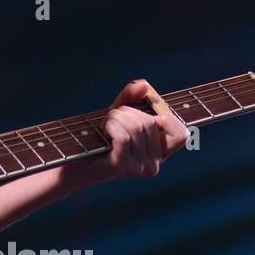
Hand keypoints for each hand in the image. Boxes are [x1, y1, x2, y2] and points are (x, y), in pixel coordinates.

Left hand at [66, 78, 187, 185]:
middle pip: (152, 123)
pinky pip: (124, 137)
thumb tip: (144, 85)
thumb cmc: (98, 137)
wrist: (73, 160)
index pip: (181, 134)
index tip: (145, 114)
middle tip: (112, 119)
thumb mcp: (118, 113)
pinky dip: (111, 126)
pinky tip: (103, 130)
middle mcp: (153, 165)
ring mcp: (138, 169)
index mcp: (159, 155)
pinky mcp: (121, 168)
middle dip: (128, 112)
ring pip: (137, 127)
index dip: (166, 117)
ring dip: (116, 117)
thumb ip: (132, 97)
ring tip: (105, 125)